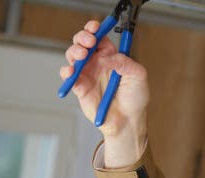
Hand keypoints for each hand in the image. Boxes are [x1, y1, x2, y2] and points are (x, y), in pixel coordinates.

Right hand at [60, 20, 149, 166]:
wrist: (128, 122)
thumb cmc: (135, 100)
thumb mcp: (138, 75)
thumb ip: (124, 62)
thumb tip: (105, 56)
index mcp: (112, 57)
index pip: (100, 38)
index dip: (95, 30)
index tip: (95, 28)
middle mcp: (98, 63)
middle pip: (83, 43)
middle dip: (82, 37)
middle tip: (89, 43)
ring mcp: (88, 75)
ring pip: (73, 55)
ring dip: (74, 51)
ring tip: (82, 55)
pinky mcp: (80, 88)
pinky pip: (68, 76)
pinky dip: (67, 71)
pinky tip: (72, 70)